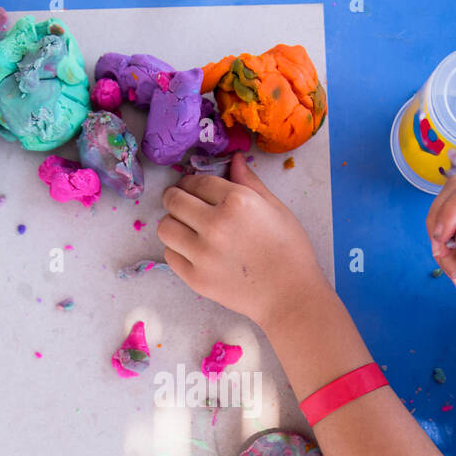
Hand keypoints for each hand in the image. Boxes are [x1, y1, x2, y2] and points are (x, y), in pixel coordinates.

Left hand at [158, 153, 328, 329]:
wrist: (290, 296)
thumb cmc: (289, 251)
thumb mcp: (276, 208)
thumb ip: (250, 182)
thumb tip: (233, 159)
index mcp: (237, 201)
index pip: (197, 181)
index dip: (192, 182)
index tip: (193, 188)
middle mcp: (215, 224)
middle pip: (173, 200)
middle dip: (175, 197)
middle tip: (182, 204)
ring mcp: (202, 253)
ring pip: (165, 227)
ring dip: (173, 224)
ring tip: (186, 228)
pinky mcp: (195, 278)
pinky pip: (170, 255)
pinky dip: (178, 250)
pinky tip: (193, 251)